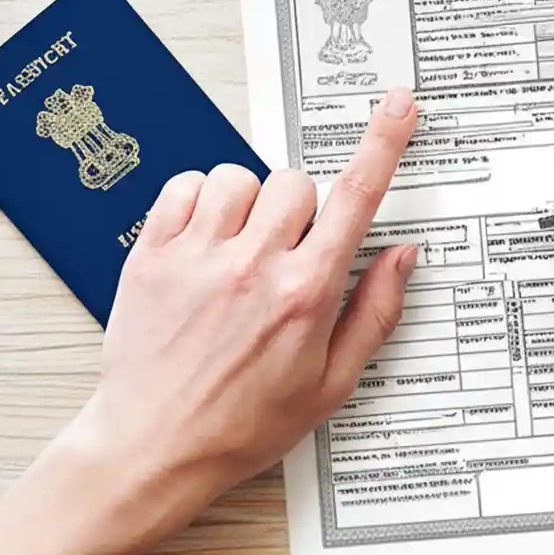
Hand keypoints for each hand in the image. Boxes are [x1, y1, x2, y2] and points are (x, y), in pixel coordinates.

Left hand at [0, 87, 419, 554]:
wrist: (153, 446)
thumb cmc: (241, 424)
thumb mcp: (331, 384)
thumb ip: (374, 312)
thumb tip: (401, 256)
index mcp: (305, 295)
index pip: (355, 199)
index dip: (383, 144)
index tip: (396, 108)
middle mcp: (253, 267)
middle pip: (297, 181)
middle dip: (303, 206)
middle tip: (289, 248)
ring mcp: (198, 256)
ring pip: (240, 175)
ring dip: (250, 200)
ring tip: (241, 246)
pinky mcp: (152, 254)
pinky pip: (184, 185)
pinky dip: (199, 199)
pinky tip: (205, 240)